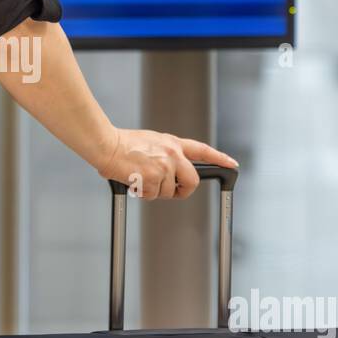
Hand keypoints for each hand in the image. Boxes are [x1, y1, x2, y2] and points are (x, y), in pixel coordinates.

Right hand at [95, 128, 238, 199]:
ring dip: (153, 191)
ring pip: (168, 192)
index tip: (231, 164)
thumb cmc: (122, 144)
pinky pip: (152, 196)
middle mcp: (173, 154)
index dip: (219, 158)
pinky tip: (134, 180)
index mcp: (172, 143)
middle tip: (170, 191)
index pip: (203, 151)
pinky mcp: (153, 178)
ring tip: (139, 177)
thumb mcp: (151, 142)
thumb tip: (167, 172)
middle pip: (192, 181)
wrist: (106, 145)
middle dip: (182, 190)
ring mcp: (164, 167)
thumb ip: (164, 154)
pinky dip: (142, 193)